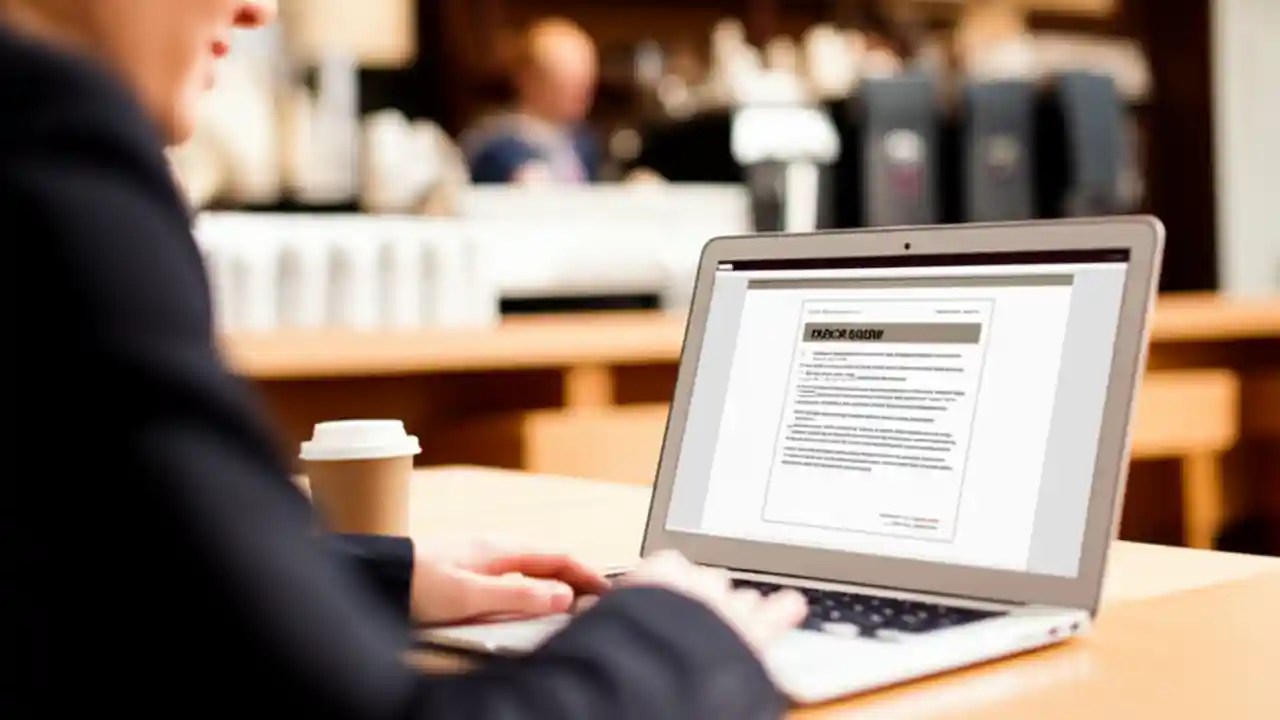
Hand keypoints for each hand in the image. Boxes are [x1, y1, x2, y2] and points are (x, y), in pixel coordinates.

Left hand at [410, 536, 609, 624]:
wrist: (379, 576)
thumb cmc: (418, 584)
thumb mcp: (471, 595)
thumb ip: (518, 595)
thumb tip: (563, 595)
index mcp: (501, 549)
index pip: (558, 557)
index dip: (587, 573)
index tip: (609, 592)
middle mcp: (495, 548)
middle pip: (548, 561)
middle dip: (576, 578)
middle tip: (598, 600)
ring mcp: (482, 558)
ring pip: (532, 568)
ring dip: (555, 583)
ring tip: (572, 604)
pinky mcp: (470, 570)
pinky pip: (514, 576)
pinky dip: (534, 587)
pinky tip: (531, 602)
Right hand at [616, 550, 806, 653]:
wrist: (658, 672)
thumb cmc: (622, 652)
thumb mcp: (600, 630)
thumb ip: (606, 620)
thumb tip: (589, 621)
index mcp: (657, 574)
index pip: (666, 569)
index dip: (665, 590)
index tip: (659, 605)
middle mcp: (698, 580)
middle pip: (707, 581)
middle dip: (703, 601)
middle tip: (692, 625)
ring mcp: (730, 603)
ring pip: (742, 596)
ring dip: (737, 610)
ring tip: (734, 626)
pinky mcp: (758, 630)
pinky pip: (782, 608)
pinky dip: (783, 609)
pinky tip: (789, 607)